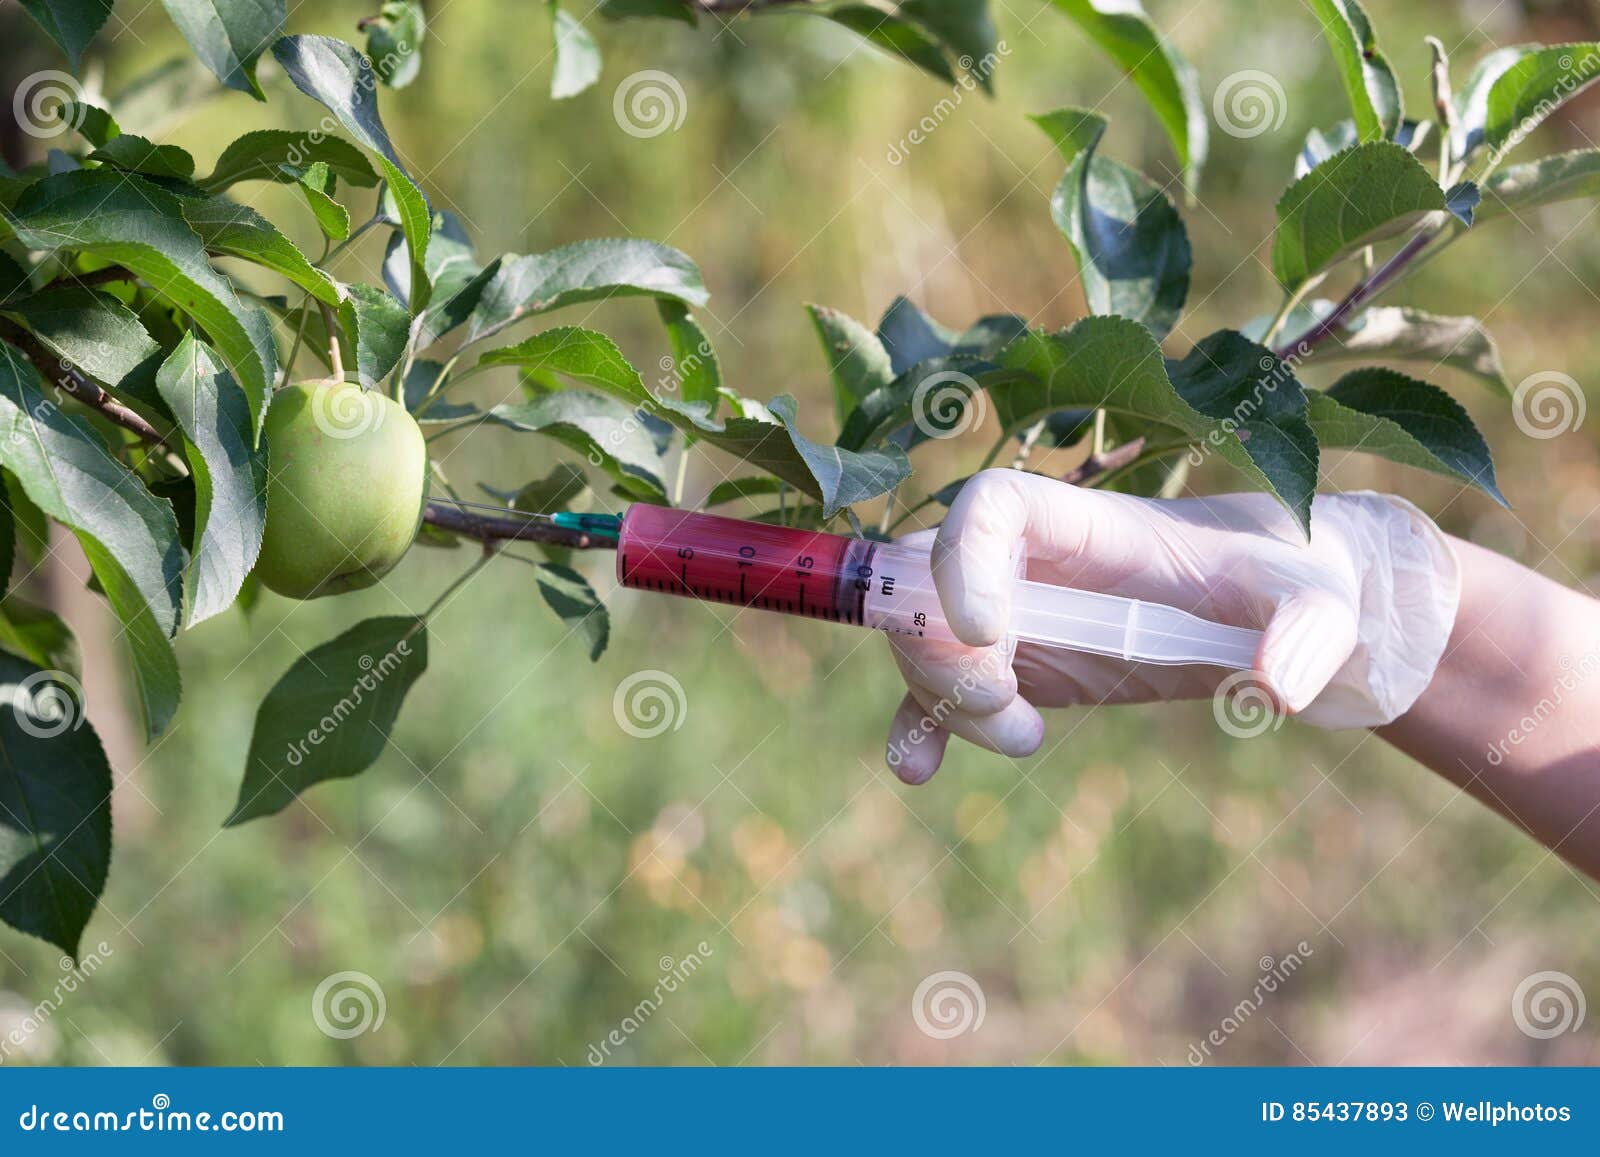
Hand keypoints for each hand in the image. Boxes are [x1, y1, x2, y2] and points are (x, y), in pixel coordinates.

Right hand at [884, 469, 1459, 783]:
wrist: (1282, 615)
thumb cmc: (1294, 586)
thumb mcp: (1318, 602)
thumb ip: (1304, 631)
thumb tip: (1271, 689)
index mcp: (1089, 523)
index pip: (992, 505)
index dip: (964, 555)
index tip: (989, 631)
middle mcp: (1034, 559)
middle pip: (931, 575)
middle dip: (941, 645)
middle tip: (1005, 702)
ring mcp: (1018, 613)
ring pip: (928, 638)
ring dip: (945, 695)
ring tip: (1024, 737)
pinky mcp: (1019, 665)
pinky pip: (941, 688)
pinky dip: (919, 724)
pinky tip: (917, 769)